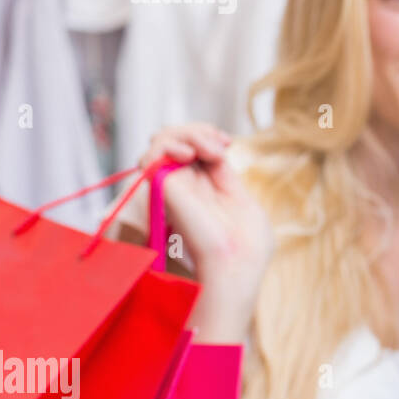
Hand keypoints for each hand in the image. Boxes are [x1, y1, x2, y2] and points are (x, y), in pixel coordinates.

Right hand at [140, 124, 273, 314]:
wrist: (236, 267)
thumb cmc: (248, 247)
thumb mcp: (243, 202)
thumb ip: (223, 176)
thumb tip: (211, 152)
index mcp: (208, 188)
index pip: (196, 147)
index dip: (207, 135)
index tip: (226, 141)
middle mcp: (187, 186)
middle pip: (178, 139)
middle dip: (197, 131)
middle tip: (218, 145)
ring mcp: (173, 188)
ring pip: (162, 142)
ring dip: (185, 134)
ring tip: (205, 150)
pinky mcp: (161, 191)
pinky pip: (150, 157)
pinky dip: (167, 145)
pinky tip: (187, 154)